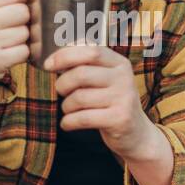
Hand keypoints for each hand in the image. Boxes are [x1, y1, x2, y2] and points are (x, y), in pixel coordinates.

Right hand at [0, 0, 32, 97]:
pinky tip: (9, 54)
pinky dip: (21, 54)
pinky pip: (24, 51)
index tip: (12, 9)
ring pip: (26, 32)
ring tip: (7, 42)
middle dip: (23, 21)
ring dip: (23, 38)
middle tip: (11, 28)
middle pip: (23, 12)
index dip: (21, 1)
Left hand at [46, 44, 161, 162]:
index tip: (48, 65)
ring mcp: (124, 98)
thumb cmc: (110, 102)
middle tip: (60, 91)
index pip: (91, 51)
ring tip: (69, 109)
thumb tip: (55, 58)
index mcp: (119, 63)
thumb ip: (85, 65)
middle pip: (81, 74)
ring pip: (79, 97)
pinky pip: (83, 118)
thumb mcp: (105, 79)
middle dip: (62, 83)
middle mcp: (124, 78)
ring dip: (66, 106)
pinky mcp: (119, 119)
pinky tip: (67, 123)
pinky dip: (68, 122)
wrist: (135, 133)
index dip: (65, 56)